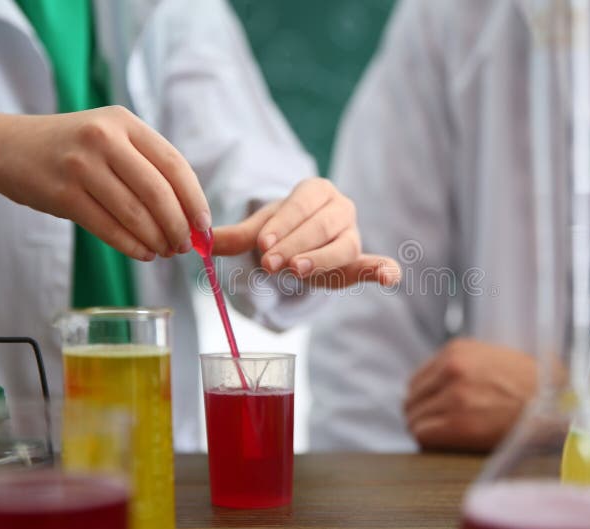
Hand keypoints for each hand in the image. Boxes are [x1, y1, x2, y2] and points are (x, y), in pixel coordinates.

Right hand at [0, 107, 210, 259]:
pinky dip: (131, 246)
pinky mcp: (62, 194)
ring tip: (165, 251)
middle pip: (158, 193)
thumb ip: (149, 166)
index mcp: (125, 122)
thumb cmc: (74, 149)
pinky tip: (143, 254)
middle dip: (178, 226)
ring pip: (134, 214)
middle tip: (184, 245)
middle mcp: (104, 138)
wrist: (9, 148)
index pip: (175, 165)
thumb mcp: (112, 137)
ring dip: (156, 240)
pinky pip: (108, 228)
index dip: (195, 200)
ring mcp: (81, 165)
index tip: (204, 225)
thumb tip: (190, 215)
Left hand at [209, 178, 400, 286]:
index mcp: (316, 190)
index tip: (263, 245)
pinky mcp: (359, 260)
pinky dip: (383, 270)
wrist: (301, 244)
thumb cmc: (282, 231)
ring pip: (342, 246)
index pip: (301, 204)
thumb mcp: (258, 231)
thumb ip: (233, 237)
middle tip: (270, 263)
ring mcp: (353, 233)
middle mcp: (341, 207)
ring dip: (320, 258)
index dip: (283, 224)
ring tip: (297, 268)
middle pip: (321, 225)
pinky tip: (390, 278)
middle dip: (295, 244)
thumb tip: (199, 241)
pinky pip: (374, 263)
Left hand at [404, 338, 536, 451]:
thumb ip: (461, 365)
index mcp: (457, 351)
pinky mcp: (458, 424)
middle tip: (433, 426)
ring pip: (414, 418)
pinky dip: (429, 441)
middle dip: (420, 413)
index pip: (417, 379)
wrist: (555, 403)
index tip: (430, 408)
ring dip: (424, 428)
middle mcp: (451, 370)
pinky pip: (423, 435)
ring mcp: (453, 397)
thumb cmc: (530, 383)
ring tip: (441, 436)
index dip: (422, 398)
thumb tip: (435, 384)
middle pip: (412, 399)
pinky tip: (443, 443)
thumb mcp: (491, 357)